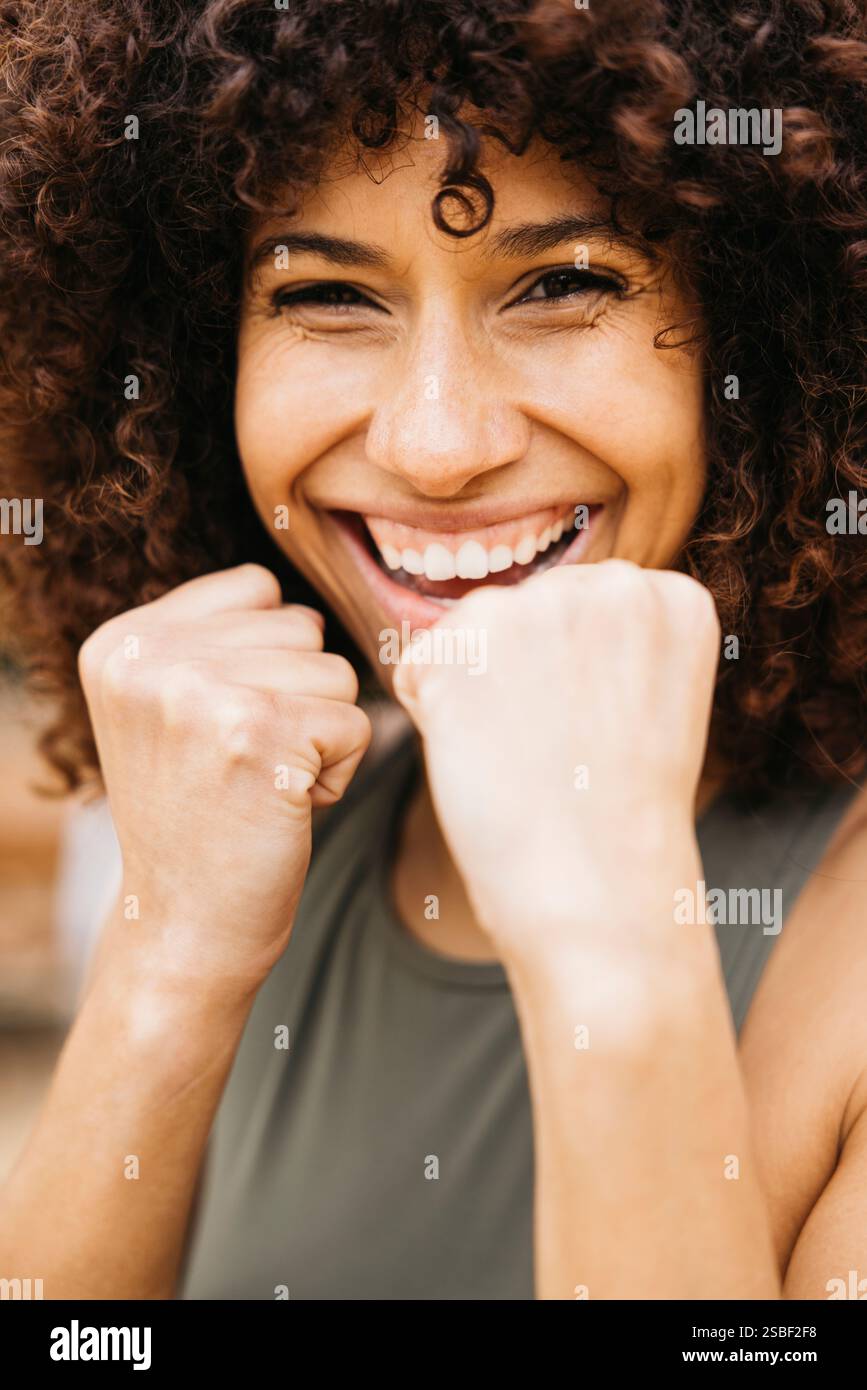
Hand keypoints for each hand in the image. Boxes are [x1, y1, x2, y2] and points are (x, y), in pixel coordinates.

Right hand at [78, 564, 370, 989]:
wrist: (185, 929)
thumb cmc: (200, 820)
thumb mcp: (171, 710)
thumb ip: (216, 640)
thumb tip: (308, 597)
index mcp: (123, 641)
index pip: (257, 589)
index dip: (269, 662)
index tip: (222, 730)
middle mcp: (148, 656)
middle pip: (302, 627)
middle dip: (298, 699)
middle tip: (244, 766)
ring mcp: (197, 690)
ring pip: (335, 671)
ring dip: (321, 734)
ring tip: (262, 784)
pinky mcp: (256, 733)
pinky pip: (356, 721)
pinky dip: (339, 772)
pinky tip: (283, 808)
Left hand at [393, 560, 718, 964]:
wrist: (599, 894)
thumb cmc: (618, 819)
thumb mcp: (648, 701)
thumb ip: (604, 638)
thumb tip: (524, 608)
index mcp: (670, 596)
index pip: (580, 604)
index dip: (568, 676)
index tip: (598, 734)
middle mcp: (612, 583)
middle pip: (522, 608)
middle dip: (517, 673)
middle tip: (557, 752)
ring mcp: (536, 606)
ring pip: (467, 631)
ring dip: (472, 690)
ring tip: (523, 756)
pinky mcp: (461, 645)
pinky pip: (417, 667)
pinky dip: (431, 716)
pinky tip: (483, 760)